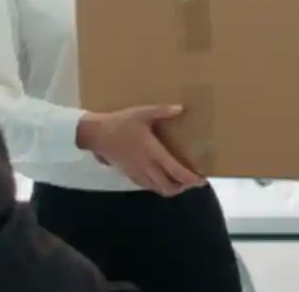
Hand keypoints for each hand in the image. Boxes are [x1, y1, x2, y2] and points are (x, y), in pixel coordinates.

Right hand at [76, 105, 205, 196]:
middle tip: (192, 181)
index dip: (190, 179)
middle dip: (183, 187)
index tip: (202, 179)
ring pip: (157, 189)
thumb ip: (162, 111)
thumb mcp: (142, 113)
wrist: (97, 134)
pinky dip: (158, 186)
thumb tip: (181, 108)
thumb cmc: (120, 123)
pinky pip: (147, 186)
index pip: (175, 172)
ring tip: (180, 180)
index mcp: (152, 153)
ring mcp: (137, 173)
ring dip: (170, 188)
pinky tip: (161, 177)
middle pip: (168, 187)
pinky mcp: (129, 175)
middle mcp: (146, 167)